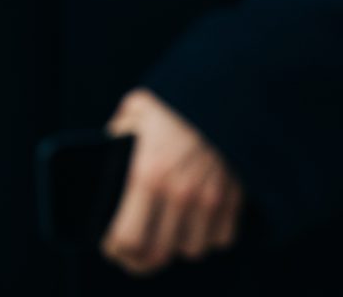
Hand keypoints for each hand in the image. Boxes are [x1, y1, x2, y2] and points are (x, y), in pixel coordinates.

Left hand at [101, 89, 243, 276]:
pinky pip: (222, 237)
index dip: (114, 249)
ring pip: (191, 250)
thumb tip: (106, 154)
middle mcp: (178, 193)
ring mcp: (211, 196)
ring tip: (172, 230)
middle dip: (141, 258)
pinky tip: (201, 219)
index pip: (124, 240)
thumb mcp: (137, 108)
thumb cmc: (180, 96)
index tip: (112, 243)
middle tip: (138, 249)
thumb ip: (117, 135)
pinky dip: (211, 234)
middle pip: (156, 256)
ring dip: (179, 244)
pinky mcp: (236, 195)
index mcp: (146, 174)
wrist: (235, 83)